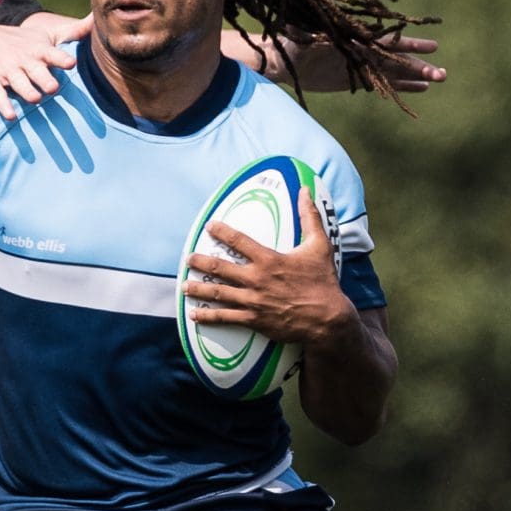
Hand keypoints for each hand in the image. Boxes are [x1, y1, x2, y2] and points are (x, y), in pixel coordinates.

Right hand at [0, 15, 90, 120]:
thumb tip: (97, 18)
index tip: (71, 63)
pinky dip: (3, 105)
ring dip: (27, 92)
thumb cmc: (17, 41)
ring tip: (36, 99)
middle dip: (45, 80)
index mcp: (38, 50)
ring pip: (19, 83)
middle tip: (53, 87)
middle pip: (37, 72)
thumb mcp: (44, 34)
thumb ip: (73, 31)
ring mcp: (6, 70)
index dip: (61, 59)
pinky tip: (11, 115)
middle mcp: (23, 60)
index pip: (52, 54)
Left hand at [184, 189, 354, 343]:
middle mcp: (256, 279)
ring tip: (184, 286)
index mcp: (269, 260)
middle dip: (200, 262)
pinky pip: (226, 318)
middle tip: (187, 259)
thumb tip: (306, 190)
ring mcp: (253, 301)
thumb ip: (309, 217)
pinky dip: (209, 317)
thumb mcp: (320, 245)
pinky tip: (195, 316)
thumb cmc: (323, 281)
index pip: (239, 241)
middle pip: (220, 268)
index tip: (209, 226)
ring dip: (199, 290)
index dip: (222, 232)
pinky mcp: (253, 320)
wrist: (327, 318)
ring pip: (218, 293)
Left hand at [256, 32, 444, 94]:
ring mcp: (362, 65)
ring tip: (440, 78)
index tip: (433, 46)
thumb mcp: (297, 37)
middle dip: (420, 65)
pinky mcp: (356, 79)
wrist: (284, 61)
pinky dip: (403, 86)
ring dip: (418, 75)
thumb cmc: (290, 44)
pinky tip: (422, 88)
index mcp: (356, 39)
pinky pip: (384, 84)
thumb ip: (304, 32)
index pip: (388, 42)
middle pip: (398, 59)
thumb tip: (302, 29)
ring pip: (396, 71)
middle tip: (444, 72)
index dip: (410, 45)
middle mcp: (363, 51)